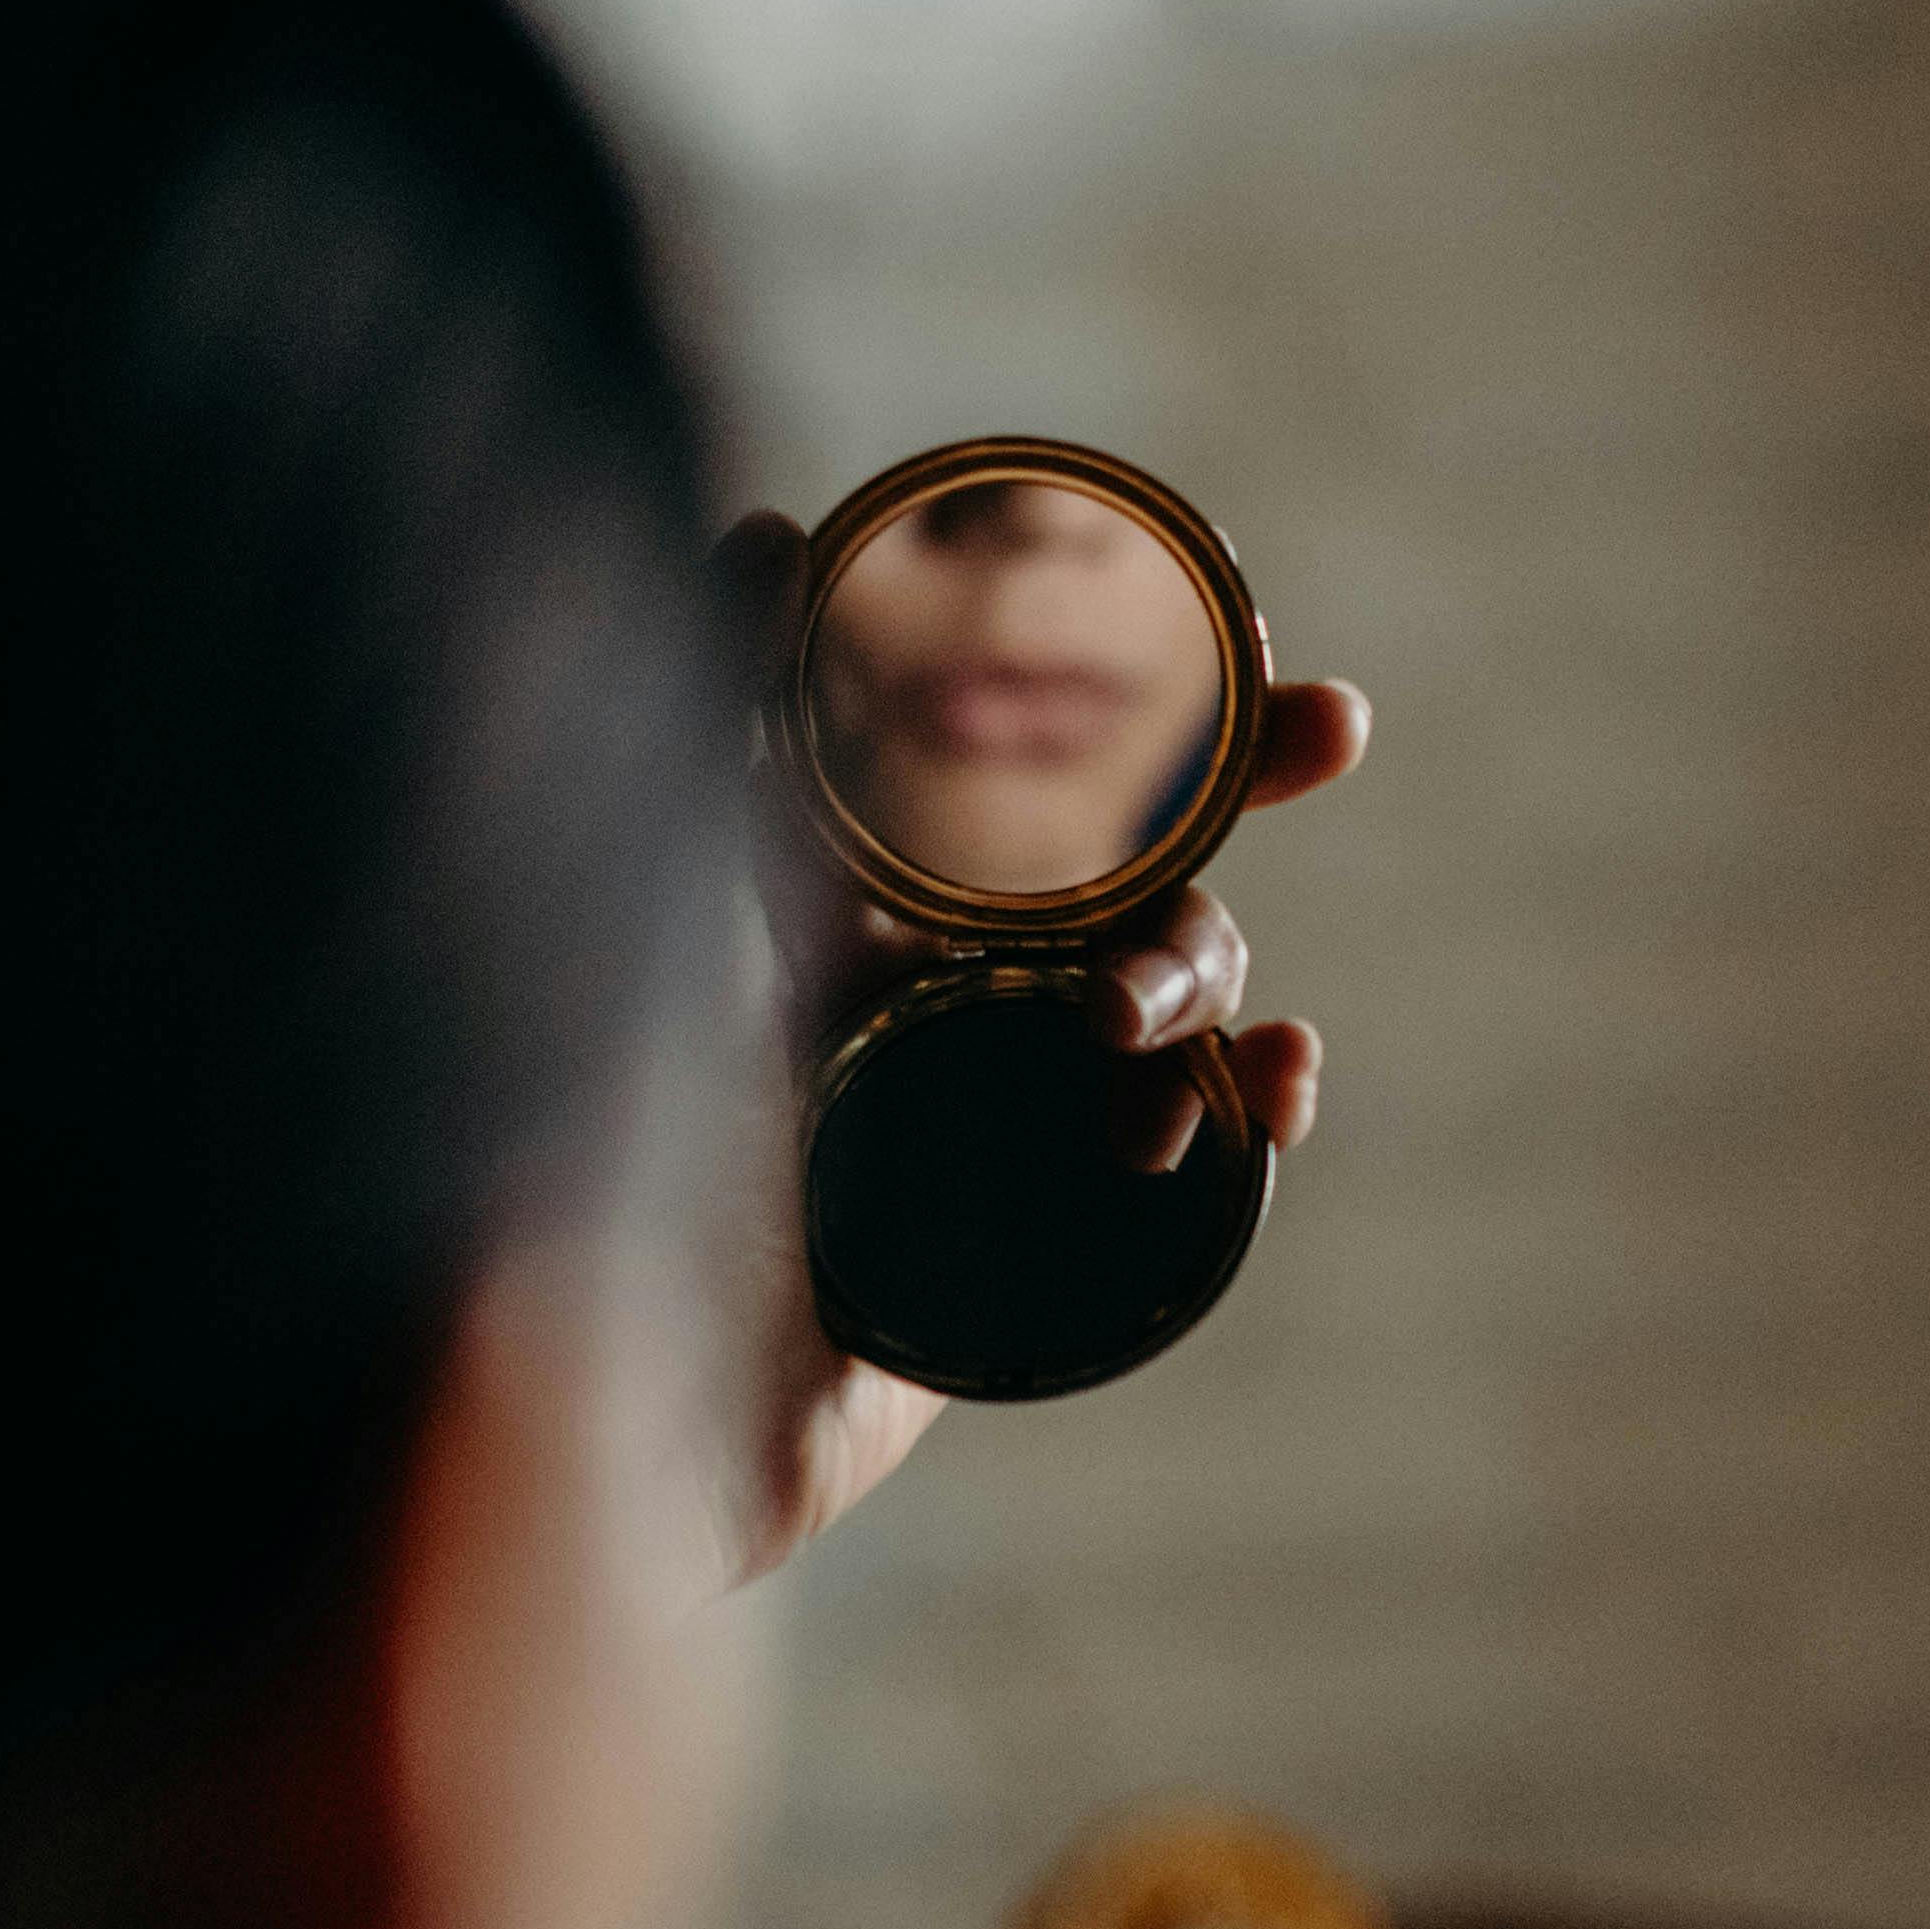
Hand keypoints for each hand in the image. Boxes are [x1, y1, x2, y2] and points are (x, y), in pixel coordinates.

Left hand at [712, 509, 1368, 1571]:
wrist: (615, 1397)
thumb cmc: (597, 1152)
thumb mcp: (651, 907)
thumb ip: (712, 736)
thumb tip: (769, 531)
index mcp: (850, 885)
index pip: (1008, 737)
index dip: (1106, 656)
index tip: (1223, 585)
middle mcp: (938, 976)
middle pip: (1125, 838)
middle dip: (1238, 771)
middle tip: (1332, 723)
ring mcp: (1003, 1099)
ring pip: (1168, 985)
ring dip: (1198, 965)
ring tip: (1136, 1016)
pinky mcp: (1053, 1231)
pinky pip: (1200, 1146)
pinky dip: (1258, 1098)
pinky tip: (1281, 1087)